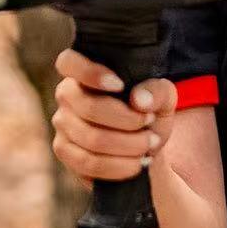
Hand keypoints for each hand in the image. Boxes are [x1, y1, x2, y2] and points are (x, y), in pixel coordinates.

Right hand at [51, 48, 177, 189]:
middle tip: (149, 122)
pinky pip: (88, 162)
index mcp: (85, 72)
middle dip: (128, 120)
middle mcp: (67, 95)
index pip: (68, 62)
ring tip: (150, 143)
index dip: (90, 73)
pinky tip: (138, 163)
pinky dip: (119, 165)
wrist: (145, 148)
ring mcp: (63, 124)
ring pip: (92, 138)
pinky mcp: (65, 152)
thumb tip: (139, 99)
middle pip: (89, 107)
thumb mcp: (163, 99)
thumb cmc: (149, 113)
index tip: (120, 85)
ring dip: (128, 144)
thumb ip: (157, 91)